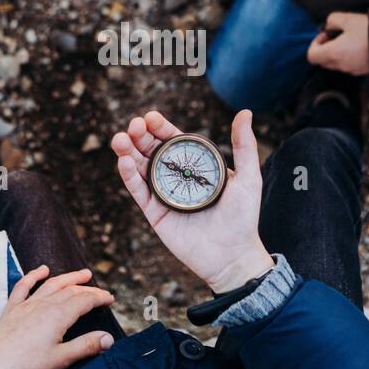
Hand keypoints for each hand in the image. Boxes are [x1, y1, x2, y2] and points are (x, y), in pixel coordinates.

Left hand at [0, 266, 114, 368]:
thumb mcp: (61, 358)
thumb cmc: (27, 365)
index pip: (84, 300)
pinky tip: (41, 271)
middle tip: (101, 290)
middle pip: (71, 291)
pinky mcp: (11, 310)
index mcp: (58, 316)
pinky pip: (23, 287)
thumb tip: (109, 338)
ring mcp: (26, 305)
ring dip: (68, 278)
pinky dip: (33, 276)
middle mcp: (43, 305)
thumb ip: (86, 346)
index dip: (99, 297)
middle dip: (88, 289)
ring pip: (51, 285)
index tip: (110, 299)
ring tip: (81, 274)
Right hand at [111, 110, 274, 292]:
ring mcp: (163, 194)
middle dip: (140, 135)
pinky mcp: (154, 212)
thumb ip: (244, 146)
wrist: (232, 256)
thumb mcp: (248, 178)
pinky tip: (124, 161)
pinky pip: (138, 191)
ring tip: (120, 139)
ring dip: (128, 151)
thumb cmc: (243, 218)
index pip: (174, 140)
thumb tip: (245, 112)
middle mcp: (177, 176)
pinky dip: (129, 176)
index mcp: (196, 164)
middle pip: (152, 150)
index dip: (160, 127)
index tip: (151, 117)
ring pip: (140, 168)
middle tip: (135, 125)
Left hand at [307, 12, 368, 74]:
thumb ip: (332, 20)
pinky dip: (349, 56)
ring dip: (337, 52)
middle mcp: (340, 65)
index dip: (315, 43)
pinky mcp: (362, 71)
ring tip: (350, 39)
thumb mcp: (348, 18)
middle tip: (336, 35)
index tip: (326, 34)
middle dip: (325, 48)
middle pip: (322, 61)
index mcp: (333, 54)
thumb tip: (328, 25)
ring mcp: (352, 70)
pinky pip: (349, 65)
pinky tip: (359, 45)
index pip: (311, 56)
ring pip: (336, 64)